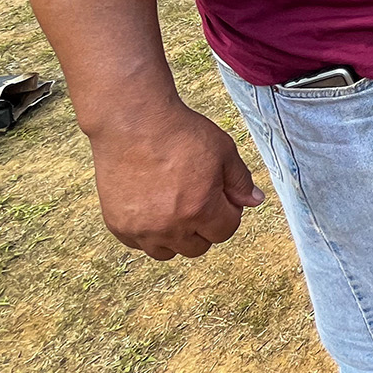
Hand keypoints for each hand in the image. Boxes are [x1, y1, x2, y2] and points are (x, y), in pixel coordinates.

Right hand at [87, 98, 264, 259]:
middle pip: (198, 246)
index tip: (220, 195)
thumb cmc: (178, 132)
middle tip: (198, 198)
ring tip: (174, 205)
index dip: (228, 212)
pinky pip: (140, 244)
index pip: (225, 231)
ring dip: (176, 235)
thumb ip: (240, 180)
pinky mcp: (117, 225)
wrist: (131, 122)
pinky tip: (151, 205)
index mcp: (199, 208)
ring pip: (168, 250)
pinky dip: (149, 232)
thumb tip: (255, 201)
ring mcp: (141, 229)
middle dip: (204, 226)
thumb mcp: (223, 150)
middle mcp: (169, 226)